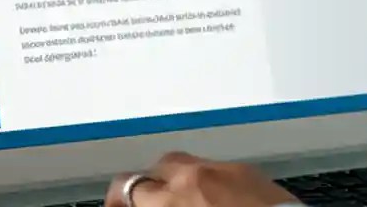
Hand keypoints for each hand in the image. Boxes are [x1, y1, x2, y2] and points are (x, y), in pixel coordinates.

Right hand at [107, 152, 295, 206]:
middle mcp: (194, 176)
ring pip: (189, 164)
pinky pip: (218, 169)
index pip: (125, 187)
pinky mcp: (250, 171)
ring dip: (180, 179)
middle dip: (150, 186)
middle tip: (150, 204)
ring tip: (184, 200)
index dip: (116, 200)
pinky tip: (216, 199)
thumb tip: (147, 203)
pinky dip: (209, 181)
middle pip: (157, 168)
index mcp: (170, 200)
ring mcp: (224, 170)